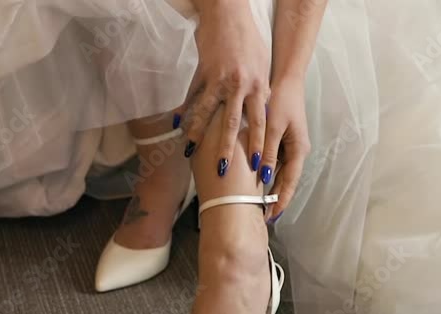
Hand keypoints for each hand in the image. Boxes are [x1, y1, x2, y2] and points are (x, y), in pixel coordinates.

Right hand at [183, 0, 270, 175]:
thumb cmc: (249, 40)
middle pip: (232, 124)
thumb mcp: (262, 67)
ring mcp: (218, 80)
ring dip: (199, 135)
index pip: (259, 123)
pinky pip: (192, 97)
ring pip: (206, 113)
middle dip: (228, 149)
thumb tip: (261, 114)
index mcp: (258, 86)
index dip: (258, 145)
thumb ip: (261, 92)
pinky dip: (185, 112)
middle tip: (224, 170)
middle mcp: (239, 86)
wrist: (229, 14)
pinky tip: (178, 125)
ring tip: (191, 151)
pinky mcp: (202, 73)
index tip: (258, 165)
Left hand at [260, 76, 309, 221]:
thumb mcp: (273, 127)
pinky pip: (275, 161)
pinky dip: (267, 172)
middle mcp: (297, 150)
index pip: (290, 181)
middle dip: (276, 199)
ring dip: (271, 188)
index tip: (273, 216)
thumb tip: (265, 175)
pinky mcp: (283, 140)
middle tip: (265, 217)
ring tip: (260, 205)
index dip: (281, 200)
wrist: (287, 80)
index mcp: (298, 149)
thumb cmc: (282, 100)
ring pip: (280, 173)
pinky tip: (257, 182)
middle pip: (286, 181)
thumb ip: (269, 151)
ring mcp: (290, 146)